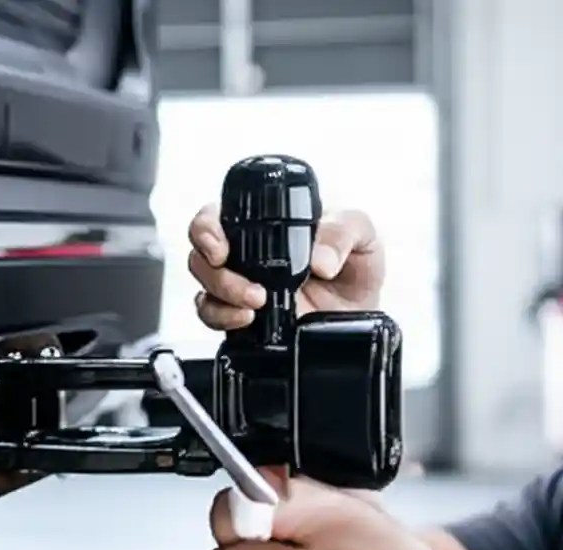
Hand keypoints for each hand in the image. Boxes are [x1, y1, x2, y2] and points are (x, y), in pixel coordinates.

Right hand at [187, 205, 384, 330]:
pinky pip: (211, 313)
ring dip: (221, 291)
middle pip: (201, 250)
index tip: (220, 247)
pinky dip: (221, 317)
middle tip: (239, 280)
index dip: (207, 227)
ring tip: (255, 302)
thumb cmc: (356, 272)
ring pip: (203, 282)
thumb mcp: (363, 237)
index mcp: (267, 224)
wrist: (359, 320)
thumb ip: (344, 233)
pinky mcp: (239, 315)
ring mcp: (240, 284)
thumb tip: (319, 259)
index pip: (220, 214)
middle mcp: (246, 252)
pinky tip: (245, 319)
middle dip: (211, 266)